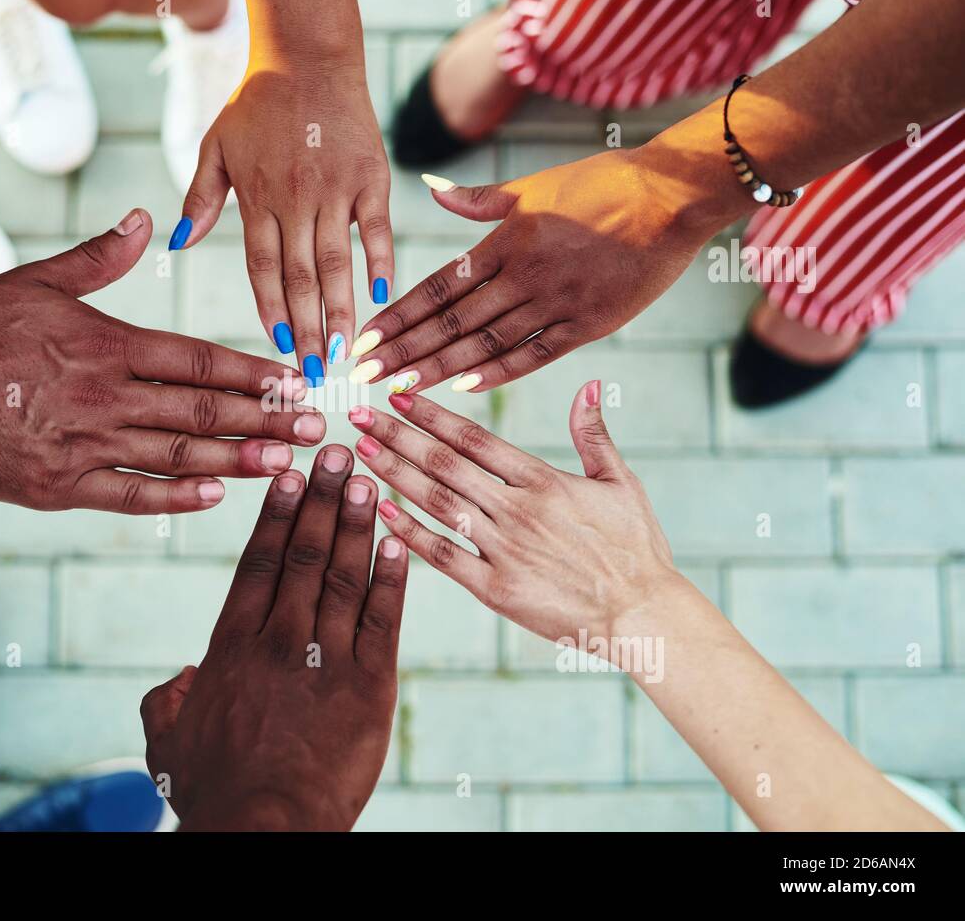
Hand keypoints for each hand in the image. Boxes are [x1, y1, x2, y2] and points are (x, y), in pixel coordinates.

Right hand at [0, 209, 325, 513]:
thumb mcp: (34, 281)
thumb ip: (97, 259)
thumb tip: (145, 223)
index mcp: (106, 344)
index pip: (197, 360)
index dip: (252, 374)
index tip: (294, 382)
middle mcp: (105, 396)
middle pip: (202, 411)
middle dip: (263, 420)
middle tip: (311, 427)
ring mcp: (85, 445)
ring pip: (178, 456)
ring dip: (237, 460)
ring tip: (284, 462)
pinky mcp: (61, 487)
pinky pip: (131, 494)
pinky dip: (175, 497)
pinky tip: (214, 496)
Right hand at [140, 446, 406, 830]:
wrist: (266, 830)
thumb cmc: (213, 791)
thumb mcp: (168, 742)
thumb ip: (170, 698)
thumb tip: (184, 676)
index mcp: (233, 647)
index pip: (258, 564)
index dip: (277, 515)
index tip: (289, 475)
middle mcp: (280, 641)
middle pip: (304, 555)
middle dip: (322, 499)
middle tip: (337, 453)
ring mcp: (328, 660)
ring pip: (344, 576)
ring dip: (356, 524)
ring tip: (367, 479)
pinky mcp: (371, 686)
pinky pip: (385, 620)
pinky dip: (393, 578)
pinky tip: (400, 541)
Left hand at [174, 68, 393, 383]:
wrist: (309, 57)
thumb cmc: (258, 104)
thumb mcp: (216, 146)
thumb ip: (199, 199)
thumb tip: (176, 244)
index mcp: (258, 198)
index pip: (262, 267)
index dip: (270, 310)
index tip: (277, 348)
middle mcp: (297, 200)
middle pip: (301, 277)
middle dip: (307, 328)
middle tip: (316, 373)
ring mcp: (337, 190)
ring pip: (338, 262)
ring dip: (342, 310)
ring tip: (346, 351)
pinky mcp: (371, 178)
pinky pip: (377, 230)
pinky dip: (380, 263)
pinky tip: (381, 298)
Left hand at [348, 384, 680, 647]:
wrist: (642, 615)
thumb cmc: (635, 549)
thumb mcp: (621, 483)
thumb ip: (593, 434)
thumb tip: (589, 385)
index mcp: (543, 480)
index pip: (474, 438)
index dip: (432, 415)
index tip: (398, 395)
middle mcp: (517, 510)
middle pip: (444, 464)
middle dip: (396, 436)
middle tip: (357, 414)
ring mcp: (504, 550)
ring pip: (437, 503)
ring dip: (394, 474)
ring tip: (360, 452)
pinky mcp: (496, 589)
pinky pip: (442, 555)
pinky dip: (409, 532)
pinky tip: (379, 511)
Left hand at [349, 148, 711, 393]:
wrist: (671, 197)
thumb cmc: (603, 184)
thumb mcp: (533, 186)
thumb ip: (479, 200)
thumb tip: (431, 190)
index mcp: (506, 241)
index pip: (438, 286)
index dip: (399, 315)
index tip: (365, 338)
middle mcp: (523, 276)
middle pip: (452, 321)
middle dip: (403, 350)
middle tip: (363, 375)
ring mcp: (556, 303)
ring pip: (485, 343)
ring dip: (439, 368)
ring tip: (399, 387)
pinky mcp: (588, 325)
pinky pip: (534, 353)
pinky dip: (498, 373)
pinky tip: (463, 389)